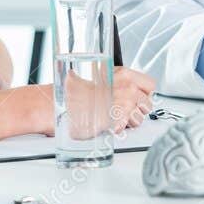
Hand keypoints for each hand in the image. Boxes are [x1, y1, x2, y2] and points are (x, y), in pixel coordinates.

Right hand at [41, 66, 155, 136]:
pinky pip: (126, 129)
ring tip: (112, 119)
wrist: (52, 105)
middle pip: (148, 103)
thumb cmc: (68, 93)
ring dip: (129, 121)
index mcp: (122, 74)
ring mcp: (123, 105)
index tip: (137, 98)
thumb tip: (123, 90)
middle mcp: (126, 88)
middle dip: (137, 109)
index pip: (150, 84)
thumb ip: (114, 83)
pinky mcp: (116, 122)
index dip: (144, 93)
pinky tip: (106, 125)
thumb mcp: (95, 78)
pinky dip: (118, 130)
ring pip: (140, 118)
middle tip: (122, 111)